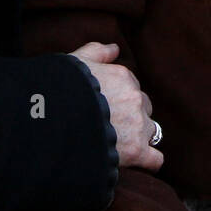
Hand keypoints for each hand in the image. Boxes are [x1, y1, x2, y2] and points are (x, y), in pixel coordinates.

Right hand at [69, 42, 163, 171]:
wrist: (55, 121)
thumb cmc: (62, 88)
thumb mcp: (76, 61)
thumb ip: (97, 52)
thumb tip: (115, 48)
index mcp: (123, 77)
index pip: (131, 86)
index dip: (119, 97)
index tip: (106, 106)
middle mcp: (135, 99)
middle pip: (143, 108)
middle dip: (131, 116)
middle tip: (109, 125)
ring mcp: (138, 125)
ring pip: (150, 131)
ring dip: (138, 136)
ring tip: (117, 144)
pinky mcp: (136, 151)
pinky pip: (154, 158)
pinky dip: (149, 161)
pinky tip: (139, 161)